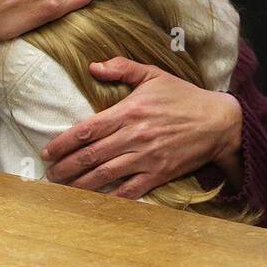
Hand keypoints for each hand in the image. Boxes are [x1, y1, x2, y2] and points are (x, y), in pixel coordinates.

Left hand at [41, 58, 242, 196]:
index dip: (63, 143)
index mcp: (130, 111)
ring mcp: (147, 157)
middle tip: (50, 174)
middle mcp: (135, 136)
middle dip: (65, 167)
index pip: (87, 130)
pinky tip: (96, 200)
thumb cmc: (184, 97)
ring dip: (80, 184)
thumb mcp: (154, 74)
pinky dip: (110, 198)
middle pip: (90, 156)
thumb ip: (123, 68)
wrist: (218, 122)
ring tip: (64, 188)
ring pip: (104, 175)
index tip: (47, 152)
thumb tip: (93, 66)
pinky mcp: (159, 174)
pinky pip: (130, 191)